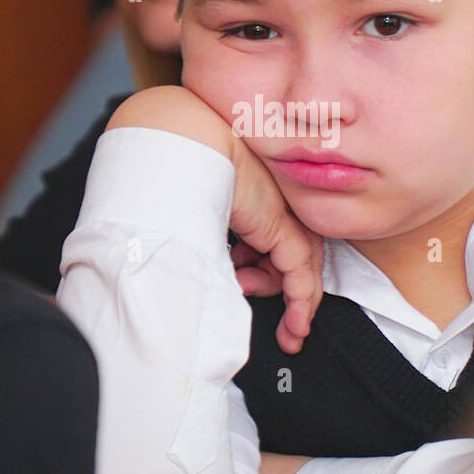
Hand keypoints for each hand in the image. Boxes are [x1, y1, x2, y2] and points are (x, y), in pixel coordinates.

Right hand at [107, 87, 322, 353]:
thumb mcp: (192, 212)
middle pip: (290, 256)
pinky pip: (301, 276)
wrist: (180, 142)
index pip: (275, 238)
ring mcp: (281, 216)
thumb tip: (204, 269)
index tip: (249, 288)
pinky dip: (301, 306)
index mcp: (251, 195)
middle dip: (281, 292)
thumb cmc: (172, 170)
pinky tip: (295, 330)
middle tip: (280, 325)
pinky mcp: (284, 230)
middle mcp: (271, 205)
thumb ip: (206, 235)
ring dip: (293, 307)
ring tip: (283, 331)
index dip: (267, 270)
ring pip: (300, 270)